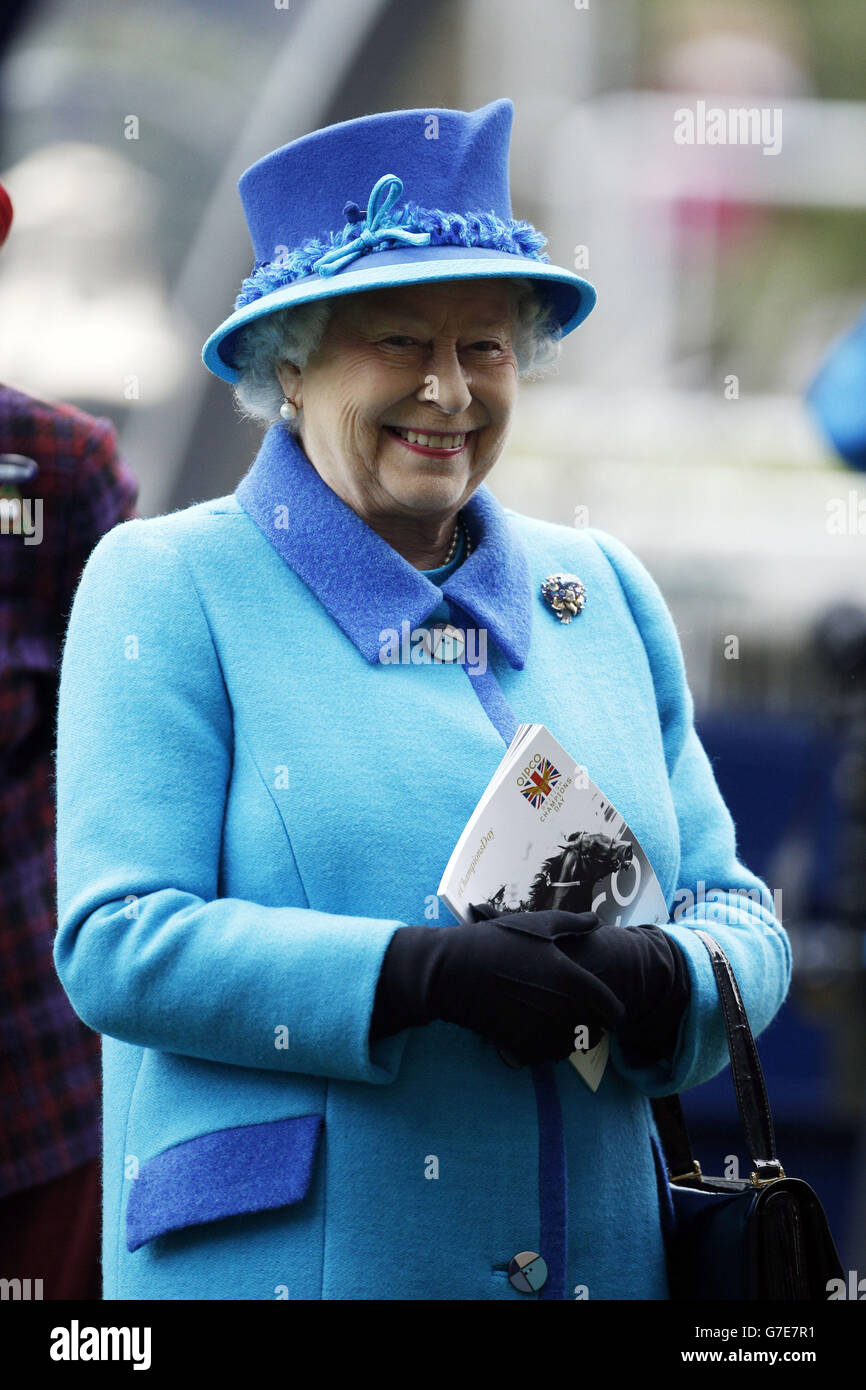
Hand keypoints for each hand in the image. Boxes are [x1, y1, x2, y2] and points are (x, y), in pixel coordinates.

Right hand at [473, 905, 689, 1064]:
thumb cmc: (497, 942)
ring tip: (564, 1025)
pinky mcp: (521, 1047)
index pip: (612, 1009)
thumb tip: (598, 921)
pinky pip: (547, 1056)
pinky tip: (541, 1032)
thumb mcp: (537, 925)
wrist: (455, 973)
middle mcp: (562, 1010)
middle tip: (588, 1017)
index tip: (616, 1014)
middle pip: (595, 1032)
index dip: (618, 1014)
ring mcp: (541, 1032)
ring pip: (572, 1047)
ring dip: (573, 1039)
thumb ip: (572, 924)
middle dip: (596, 1026)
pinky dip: (549, 1048)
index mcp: (572, 980)